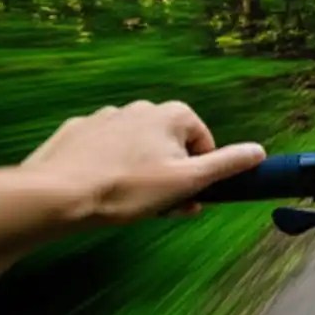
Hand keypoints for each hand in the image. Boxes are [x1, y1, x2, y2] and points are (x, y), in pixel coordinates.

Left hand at [23, 100, 264, 223]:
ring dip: (141, 171)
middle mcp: (141, 107)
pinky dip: (108, 167)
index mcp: (171, 115)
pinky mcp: (77, 131)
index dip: (200, 174)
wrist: (55, 195)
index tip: (189, 198)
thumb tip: (259, 152)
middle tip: (161, 206)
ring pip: (136, 147)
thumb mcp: (186, 182)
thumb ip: (226, 165)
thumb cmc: (124, 189)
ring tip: (128, 203)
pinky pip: (104, 150)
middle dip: (171, 175)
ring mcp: (106, 117)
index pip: (203, 143)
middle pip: (170, 145)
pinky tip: (100, 192)